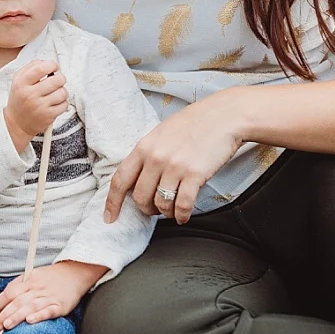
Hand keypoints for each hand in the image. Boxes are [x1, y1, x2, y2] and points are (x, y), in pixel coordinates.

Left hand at [0, 261, 102, 330]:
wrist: (76, 272)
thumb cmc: (52, 277)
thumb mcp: (33, 275)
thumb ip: (17, 286)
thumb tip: (1, 298)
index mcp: (29, 280)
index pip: (11, 292)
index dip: (1, 303)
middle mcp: (38, 288)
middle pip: (18, 301)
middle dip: (5, 314)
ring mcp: (49, 297)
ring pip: (30, 306)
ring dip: (17, 316)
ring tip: (6, 325)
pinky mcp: (61, 305)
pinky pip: (49, 311)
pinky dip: (39, 316)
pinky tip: (30, 321)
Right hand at [3, 61, 67, 149]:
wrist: (17, 122)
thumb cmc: (20, 99)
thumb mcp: (18, 80)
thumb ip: (32, 67)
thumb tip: (49, 62)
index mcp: (21, 82)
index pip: (42, 68)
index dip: (52, 65)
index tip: (54, 67)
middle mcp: (30, 94)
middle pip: (57, 80)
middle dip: (60, 78)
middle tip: (56, 81)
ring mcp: (39, 106)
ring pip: (63, 92)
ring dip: (62, 91)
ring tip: (55, 93)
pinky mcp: (48, 116)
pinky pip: (64, 104)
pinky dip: (62, 102)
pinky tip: (55, 103)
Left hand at [106, 95, 245, 224]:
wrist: (224, 116)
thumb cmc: (195, 123)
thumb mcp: (161, 133)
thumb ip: (148, 153)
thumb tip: (138, 177)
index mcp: (144, 147)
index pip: (120, 180)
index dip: (112, 202)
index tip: (110, 217)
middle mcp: (156, 158)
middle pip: (139, 197)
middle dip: (146, 209)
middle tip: (154, 210)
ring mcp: (174, 167)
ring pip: (161, 204)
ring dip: (165, 213)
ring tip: (172, 210)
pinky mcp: (194, 175)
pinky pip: (182, 205)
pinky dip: (181, 215)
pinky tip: (183, 215)